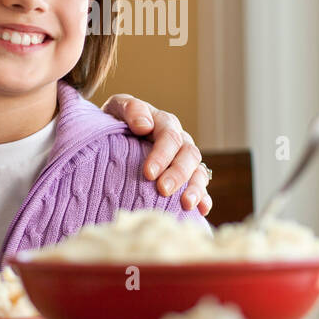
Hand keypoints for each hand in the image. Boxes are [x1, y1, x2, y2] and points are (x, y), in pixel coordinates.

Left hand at [101, 94, 211, 215]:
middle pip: (188, 154)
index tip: (148, 173)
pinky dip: (204, 198)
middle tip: (163, 190)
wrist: (114, 135)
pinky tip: (201, 210)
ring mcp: (185, 159)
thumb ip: (131, 110)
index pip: (169, 137)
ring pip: (199, 171)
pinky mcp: (186, 177)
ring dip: (195, 188)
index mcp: (164, 123)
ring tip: (187, 204)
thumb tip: (144, 126)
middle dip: (178, 174)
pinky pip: (200, 186)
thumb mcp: (118, 108)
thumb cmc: (116, 122)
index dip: (161, 155)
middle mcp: (180, 141)